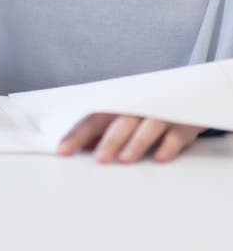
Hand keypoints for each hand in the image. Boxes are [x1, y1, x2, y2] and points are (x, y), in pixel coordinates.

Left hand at [58, 113, 203, 163]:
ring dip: (136, 142)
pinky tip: (160, 158)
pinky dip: (168, 145)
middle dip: (108, 141)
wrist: (188, 91)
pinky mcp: (184, 123)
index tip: (63, 150)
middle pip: (120, 122)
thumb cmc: (148, 105)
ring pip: (148, 126)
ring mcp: (162, 113)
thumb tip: (84, 147)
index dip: (78, 133)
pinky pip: (176, 134)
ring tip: (125, 159)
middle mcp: (138, 106)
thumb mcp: (124, 112)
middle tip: (98, 160)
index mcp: (119, 103)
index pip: (94, 118)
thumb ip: (105, 128)